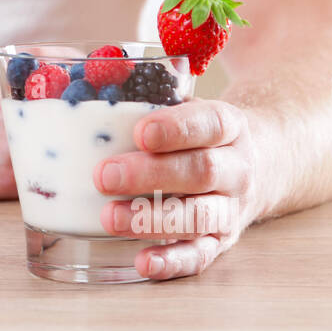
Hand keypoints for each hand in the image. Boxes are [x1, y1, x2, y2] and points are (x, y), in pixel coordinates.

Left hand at [94, 99, 262, 279]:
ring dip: (151, 219)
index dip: (176, 129)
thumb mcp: (190, 105)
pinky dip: (173, 262)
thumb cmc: (203, 132)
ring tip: (109, 217)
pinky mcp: (222, 241)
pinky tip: (142, 262)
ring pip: (198, 216)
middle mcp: (237, 168)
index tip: (140, 132)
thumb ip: (144, 94)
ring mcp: (231, 208)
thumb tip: (67, 68)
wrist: (264, 164)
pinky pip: (200, 256)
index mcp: (230, 126)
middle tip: (103, 175)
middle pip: (201, 171)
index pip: (210, 124)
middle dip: (150, 175)